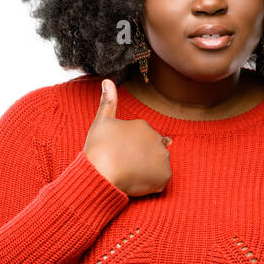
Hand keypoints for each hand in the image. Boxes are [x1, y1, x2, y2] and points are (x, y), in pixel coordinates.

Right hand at [83, 78, 171, 196]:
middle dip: (142, 158)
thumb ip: (107, 102)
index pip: (144, 137)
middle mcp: (157, 139)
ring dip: (148, 170)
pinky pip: (161, 180)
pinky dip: (151, 183)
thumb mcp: (101, 122)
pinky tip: (136, 182)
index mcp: (143, 125)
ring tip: (130, 174)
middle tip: (125, 165)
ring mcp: (162, 158)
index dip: (132, 148)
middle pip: (153, 150)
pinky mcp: (164, 176)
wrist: (101, 174)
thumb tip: (107, 80)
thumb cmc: (98, 148)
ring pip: (158, 165)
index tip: (121, 154)